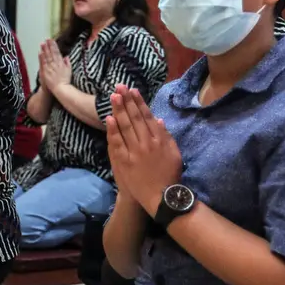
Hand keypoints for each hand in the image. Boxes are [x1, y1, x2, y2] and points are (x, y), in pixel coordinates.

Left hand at [38, 39, 71, 90]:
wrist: (61, 89)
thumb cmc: (66, 81)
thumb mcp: (69, 71)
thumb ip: (67, 63)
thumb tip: (66, 57)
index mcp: (61, 63)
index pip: (57, 52)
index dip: (54, 45)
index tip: (52, 40)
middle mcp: (56, 64)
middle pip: (52, 53)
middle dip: (49, 45)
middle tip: (46, 39)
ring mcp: (50, 67)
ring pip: (47, 56)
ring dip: (45, 49)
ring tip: (42, 43)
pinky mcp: (46, 72)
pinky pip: (43, 63)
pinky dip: (42, 57)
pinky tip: (40, 52)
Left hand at [106, 87, 182, 215]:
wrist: (160, 197)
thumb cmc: (170, 175)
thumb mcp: (174, 154)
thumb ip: (166, 136)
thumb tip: (158, 120)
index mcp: (159, 140)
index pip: (146, 117)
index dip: (139, 103)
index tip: (133, 91)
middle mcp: (146, 143)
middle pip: (134, 118)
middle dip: (127, 101)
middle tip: (120, 87)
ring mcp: (134, 152)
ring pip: (125, 127)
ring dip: (119, 110)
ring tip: (114, 96)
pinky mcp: (124, 161)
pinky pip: (117, 143)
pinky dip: (113, 130)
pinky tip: (109, 118)